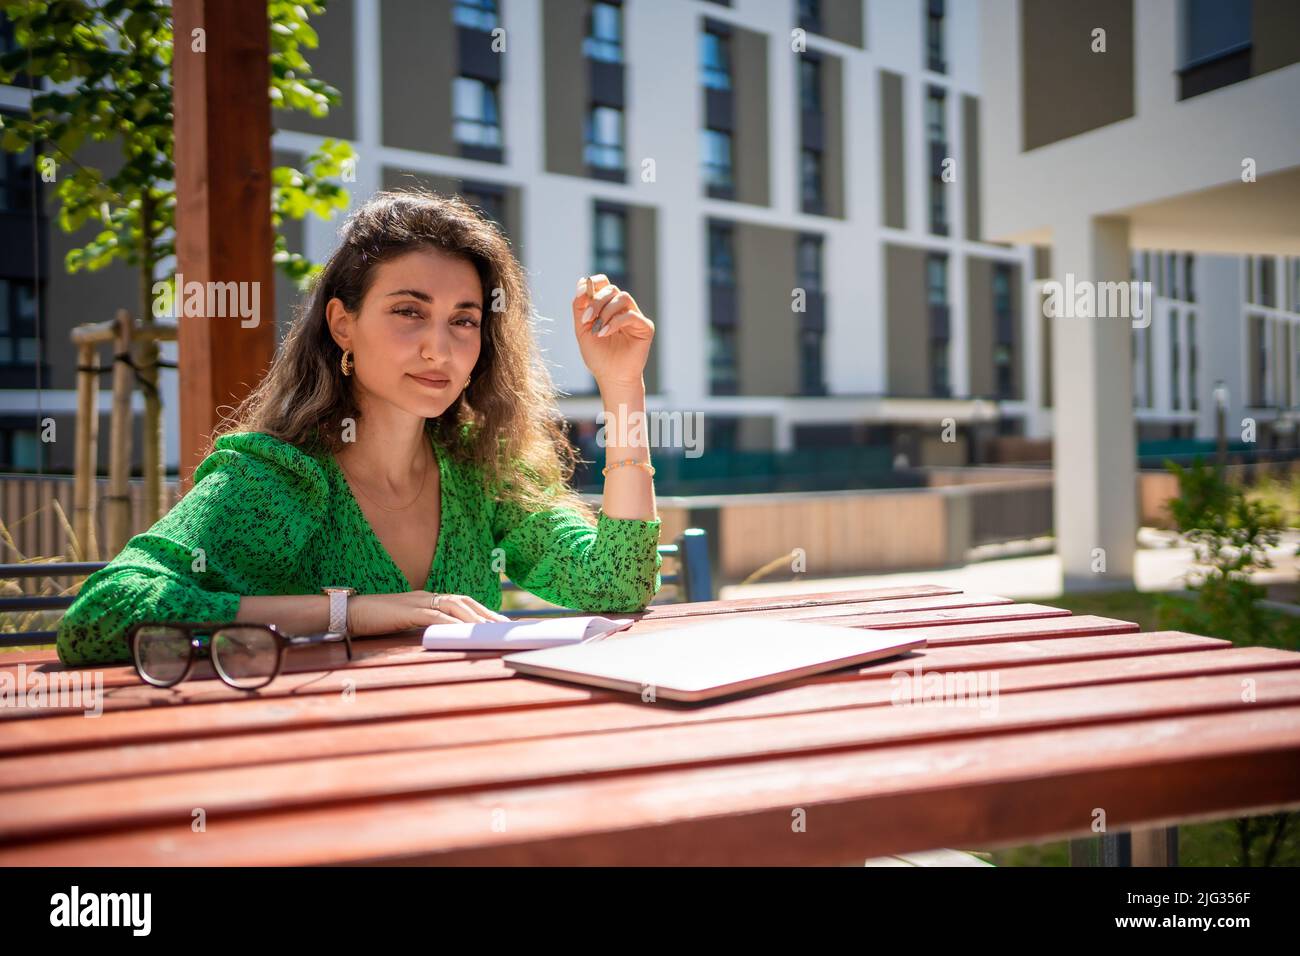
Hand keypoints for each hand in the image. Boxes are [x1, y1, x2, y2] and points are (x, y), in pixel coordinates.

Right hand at [347, 591, 508, 635]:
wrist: (348, 613)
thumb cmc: (376, 621)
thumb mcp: (406, 624)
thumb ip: (424, 627)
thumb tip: (445, 639)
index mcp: (428, 598)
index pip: (462, 602)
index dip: (483, 611)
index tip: (500, 623)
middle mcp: (427, 596)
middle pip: (464, 601)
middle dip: (487, 614)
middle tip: (506, 628)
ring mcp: (418, 601)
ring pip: (454, 606)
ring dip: (475, 618)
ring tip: (492, 630)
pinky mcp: (408, 611)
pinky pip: (435, 617)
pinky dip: (452, 624)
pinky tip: (465, 632)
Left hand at [572, 274, 654, 389]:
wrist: (611, 377)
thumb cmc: (598, 356)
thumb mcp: (582, 329)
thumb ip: (580, 307)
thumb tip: (582, 283)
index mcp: (608, 307)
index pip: (604, 283)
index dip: (595, 282)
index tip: (583, 292)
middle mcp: (622, 309)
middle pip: (612, 289)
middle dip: (597, 301)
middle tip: (587, 318)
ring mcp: (635, 316)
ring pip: (623, 298)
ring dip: (606, 311)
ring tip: (597, 329)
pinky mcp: (645, 327)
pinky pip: (631, 315)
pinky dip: (615, 322)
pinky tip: (604, 333)